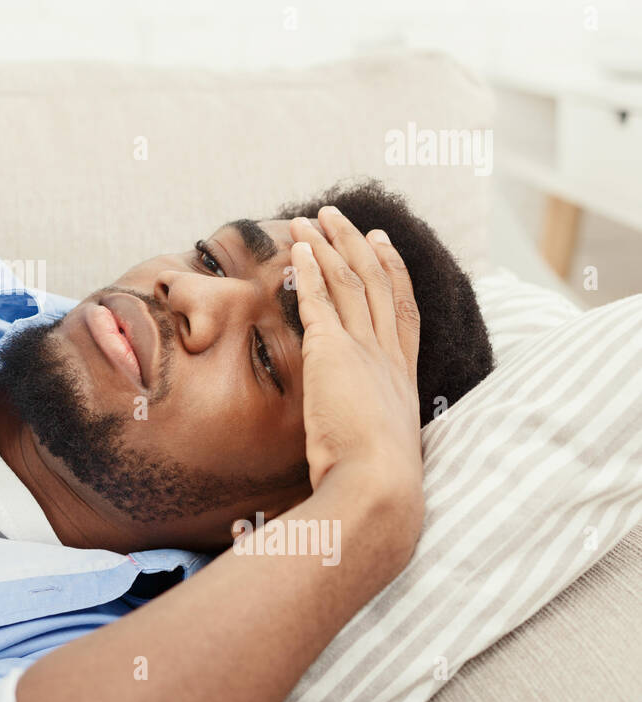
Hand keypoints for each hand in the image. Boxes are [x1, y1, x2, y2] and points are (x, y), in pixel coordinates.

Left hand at [287, 208, 423, 507]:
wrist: (379, 485)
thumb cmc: (376, 482)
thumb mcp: (376, 447)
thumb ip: (364, 427)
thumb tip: (347, 438)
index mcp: (404, 376)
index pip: (402, 310)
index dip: (393, 272)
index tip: (383, 244)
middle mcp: (389, 355)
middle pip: (376, 283)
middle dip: (356, 245)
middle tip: (339, 216)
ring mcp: (364, 349)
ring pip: (347, 282)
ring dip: (328, 246)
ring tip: (311, 219)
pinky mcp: (333, 351)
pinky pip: (318, 299)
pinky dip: (308, 270)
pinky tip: (298, 249)